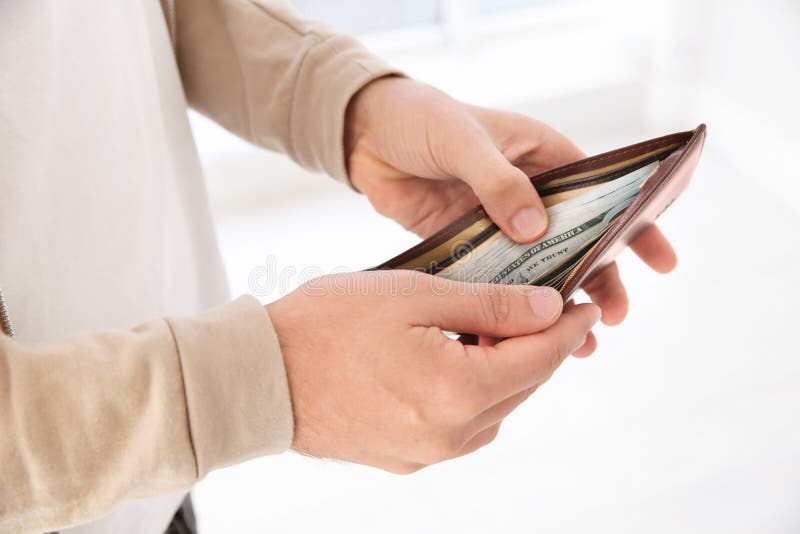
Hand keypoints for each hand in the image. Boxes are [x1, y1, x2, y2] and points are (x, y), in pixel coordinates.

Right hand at [268, 270, 599, 472]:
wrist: (260, 376)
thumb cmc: (326, 325)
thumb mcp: (414, 295)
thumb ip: (490, 304)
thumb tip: (548, 308)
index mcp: (458, 391)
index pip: (540, 357)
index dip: (568, 328)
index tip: (584, 305)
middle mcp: (451, 434)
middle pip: (521, 386)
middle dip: (539, 347)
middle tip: (544, 310)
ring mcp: (427, 452)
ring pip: (495, 410)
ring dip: (507, 372)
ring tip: (498, 332)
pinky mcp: (405, 458)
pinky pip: (462, 427)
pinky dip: (475, 394)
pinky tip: (460, 364)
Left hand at [345, 77, 677, 345]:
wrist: (365, 135)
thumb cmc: (421, 118)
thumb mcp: (463, 140)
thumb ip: (498, 182)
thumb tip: (536, 230)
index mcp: (542, 155)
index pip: (601, 193)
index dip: (634, 226)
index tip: (660, 261)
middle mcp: (528, 192)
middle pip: (577, 240)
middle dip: (600, 277)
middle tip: (615, 315)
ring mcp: (498, 221)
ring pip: (539, 266)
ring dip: (557, 300)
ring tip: (577, 343)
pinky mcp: (466, 243)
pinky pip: (495, 278)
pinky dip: (509, 305)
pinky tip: (520, 336)